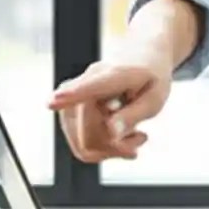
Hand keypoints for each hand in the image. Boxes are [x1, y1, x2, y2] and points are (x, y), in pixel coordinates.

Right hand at [46, 46, 172, 162]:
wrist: (145, 60)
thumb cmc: (152, 78)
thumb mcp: (156, 98)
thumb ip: (133, 115)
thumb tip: (111, 132)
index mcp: (114, 75)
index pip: (90, 86)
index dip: (71, 96)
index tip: (52, 102)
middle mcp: (88, 81)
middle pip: (87, 130)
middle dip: (114, 146)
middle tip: (142, 138)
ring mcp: (76, 95)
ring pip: (81, 141)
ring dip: (109, 149)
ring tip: (135, 137)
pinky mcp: (72, 108)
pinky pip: (80, 141)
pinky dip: (101, 147)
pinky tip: (122, 138)